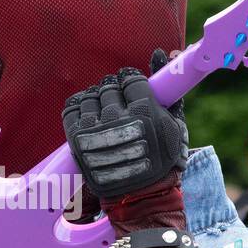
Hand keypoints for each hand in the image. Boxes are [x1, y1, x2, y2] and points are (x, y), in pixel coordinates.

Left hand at [62, 49, 187, 202]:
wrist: (141, 195)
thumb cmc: (162, 159)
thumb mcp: (175, 124)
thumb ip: (169, 88)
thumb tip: (162, 52)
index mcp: (145, 112)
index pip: (131, 79)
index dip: (132, 83)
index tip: (132, 90)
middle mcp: (118, 119)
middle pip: (109, 87)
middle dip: (115, 92)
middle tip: (120, 104)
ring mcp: (95, 130)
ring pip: (90, 97)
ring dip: (97, 101)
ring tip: (106, 113)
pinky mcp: (77, 140)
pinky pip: (72, 110)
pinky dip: (79, 109)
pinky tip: (90, 116)